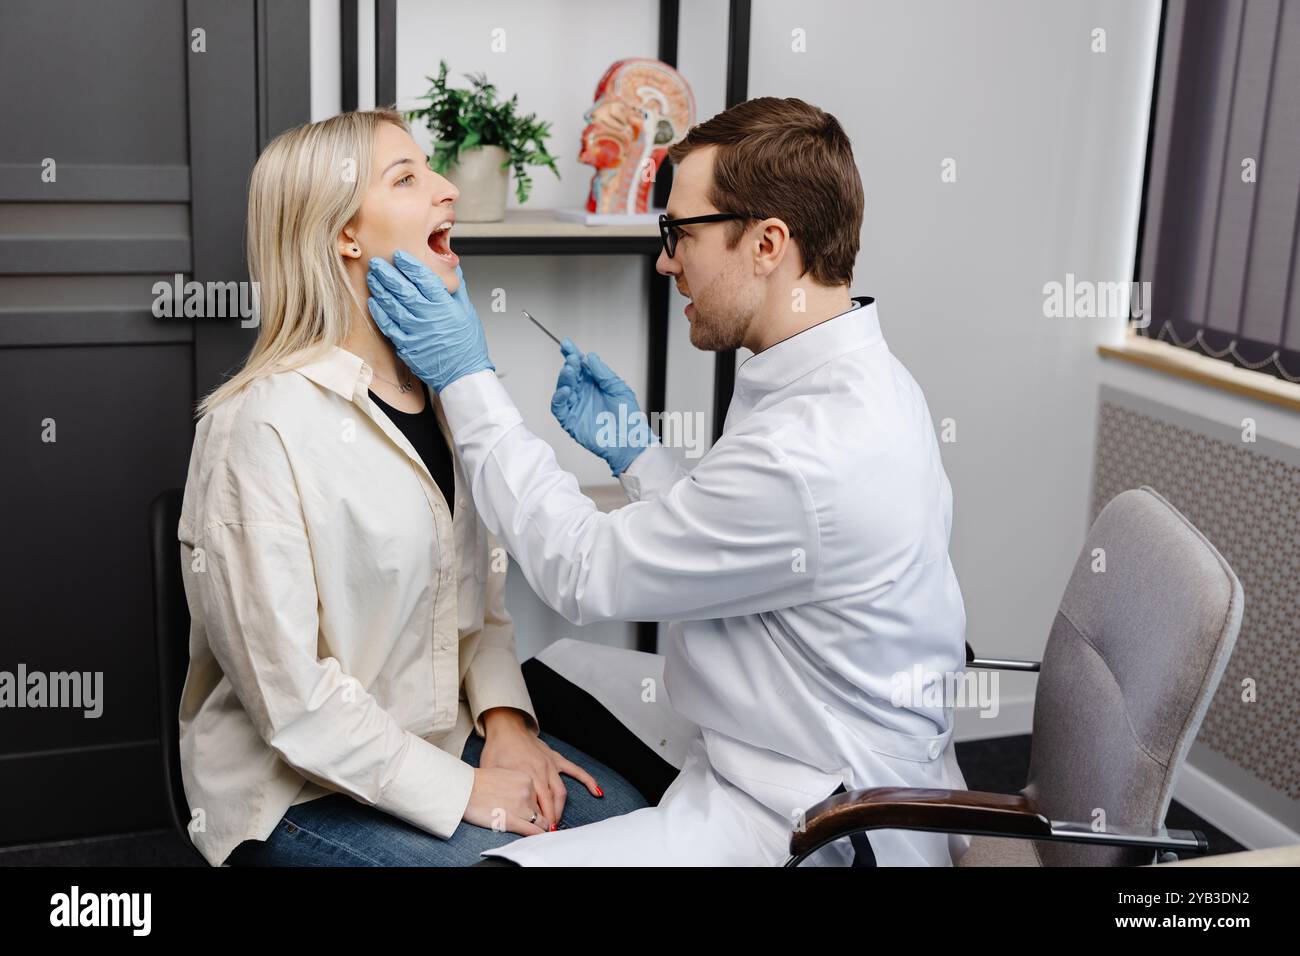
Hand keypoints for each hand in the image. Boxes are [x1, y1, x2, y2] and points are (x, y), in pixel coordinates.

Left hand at [365, 251, 493, 391]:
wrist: (464, 375)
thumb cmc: (468, 345)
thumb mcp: (468, 313)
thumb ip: (457, 290)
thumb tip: (452, 269)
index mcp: (445, 307)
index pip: (424, 279)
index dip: (410, 265)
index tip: (400, 256)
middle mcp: (429, 318)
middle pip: (404, 290)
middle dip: (388, 274)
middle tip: (377, 262)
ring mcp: (416, 333)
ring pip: (393, 306)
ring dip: (380, 290)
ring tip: (373, 277)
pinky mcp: (407, 346)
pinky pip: (389, 327)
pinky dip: (380, 313)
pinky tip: (374, 302)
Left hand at [476, 708, 601, 830]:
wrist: (507, 728)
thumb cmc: (496, 750)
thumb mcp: (492, 771)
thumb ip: (499, 788)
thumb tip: (497, 809)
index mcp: (525, 773)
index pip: (536, 803)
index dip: (538, 820)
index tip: (537, 833)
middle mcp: (541, 769)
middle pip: (550, 801)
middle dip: (551, 819)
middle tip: (548, 833)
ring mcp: (550, 764)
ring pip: (561, 792)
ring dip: (560, 809)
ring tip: (557, 823)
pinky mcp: (556, 759)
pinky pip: (575, 770)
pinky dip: (587, 781)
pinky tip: (597, 792)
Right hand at [551, 337, 656, 475]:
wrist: (630, 441)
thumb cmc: (629, 417)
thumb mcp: (619, 388)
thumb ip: (603, 373)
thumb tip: (589, 357)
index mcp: (594, 384)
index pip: (580, 367)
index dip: (572, 354)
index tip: (566, 344)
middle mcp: (583, 394)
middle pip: (570, 376)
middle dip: (569, 365)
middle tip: (571, 358)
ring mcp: (576, 407)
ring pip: (563, 389)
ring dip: (564, 379)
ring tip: (569, 371)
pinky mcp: (571, 421)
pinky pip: (559, 408)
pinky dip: (558, 398)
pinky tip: (565, 390)